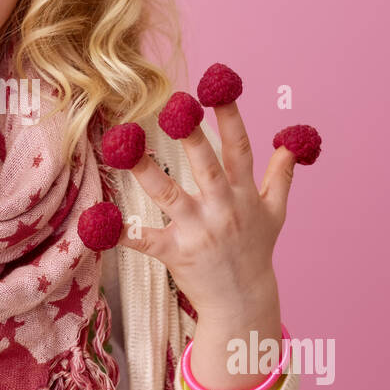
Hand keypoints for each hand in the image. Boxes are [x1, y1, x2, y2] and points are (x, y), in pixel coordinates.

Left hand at [117, 98, 297, 334]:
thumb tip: (292, 142)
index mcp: (244, 194)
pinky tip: (97, 220)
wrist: (243, 301)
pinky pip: (143, 239)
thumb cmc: (255, 251)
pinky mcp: (174, 252)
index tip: (218, 88)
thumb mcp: (276, 212)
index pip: (239, 148)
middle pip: (206, 166)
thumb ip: (282, 174)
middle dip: (192, 136)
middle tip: (177, 106)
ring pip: (170, 195)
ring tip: (124, 146)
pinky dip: (120, 231)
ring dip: (147, 171)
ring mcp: (198, 231)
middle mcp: (223, 209)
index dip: (229, 117)